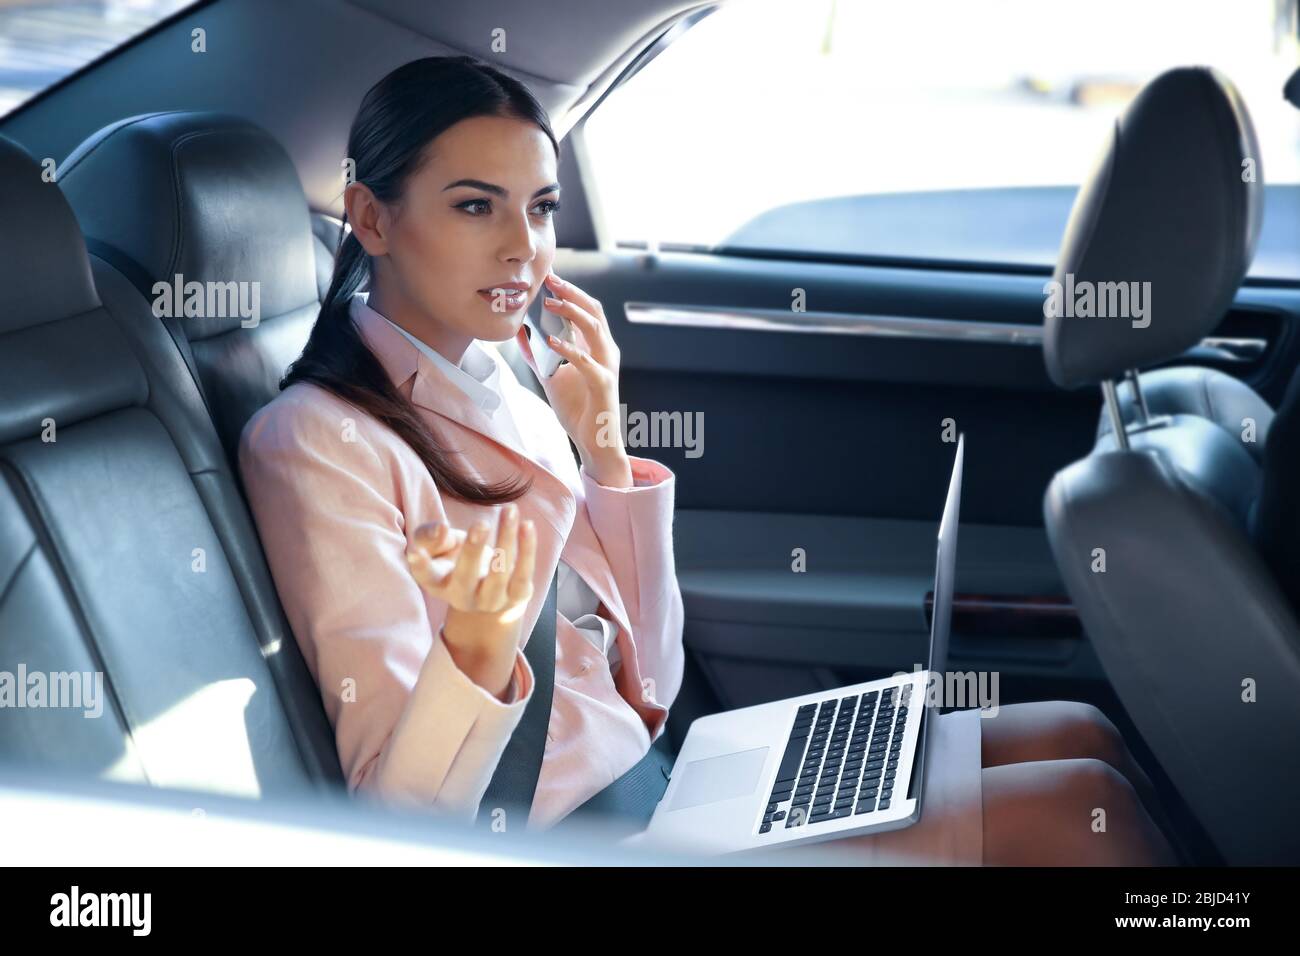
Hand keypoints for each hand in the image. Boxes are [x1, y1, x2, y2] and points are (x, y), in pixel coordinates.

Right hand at [405, 504, 537, 667]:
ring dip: (506, 538)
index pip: (426, 577)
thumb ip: (431, 535)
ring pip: (499, 572)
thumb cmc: (455, 558)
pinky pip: (523, 573)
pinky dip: (527, 549)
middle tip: (480, 523)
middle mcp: (463, 597)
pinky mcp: (516, 596)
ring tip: (510, 510)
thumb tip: (441, 529)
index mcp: (438, 583)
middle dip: (473, 550)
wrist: (489, 588)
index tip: (416, 551)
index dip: (420, 566)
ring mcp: (491, 600)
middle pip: (465, 577)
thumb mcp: (439, 546)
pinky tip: (527, 524)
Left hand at [516, 272, 630, 486]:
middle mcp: (605, 352)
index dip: (569, 292)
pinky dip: (570, 349)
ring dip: (573, 313)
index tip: (548, 277)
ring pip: (596, 330)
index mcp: (596, 348)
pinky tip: (552, 341)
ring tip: (550, 303)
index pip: (586, 311)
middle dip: (572, 293)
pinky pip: (588, 362)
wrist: (593, 441)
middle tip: (550, 279)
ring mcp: (607, 367)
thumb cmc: (578, 408)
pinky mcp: (604, 385)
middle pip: (594, 311)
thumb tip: (519, 333)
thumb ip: (538, 355)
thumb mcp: (552, 376)